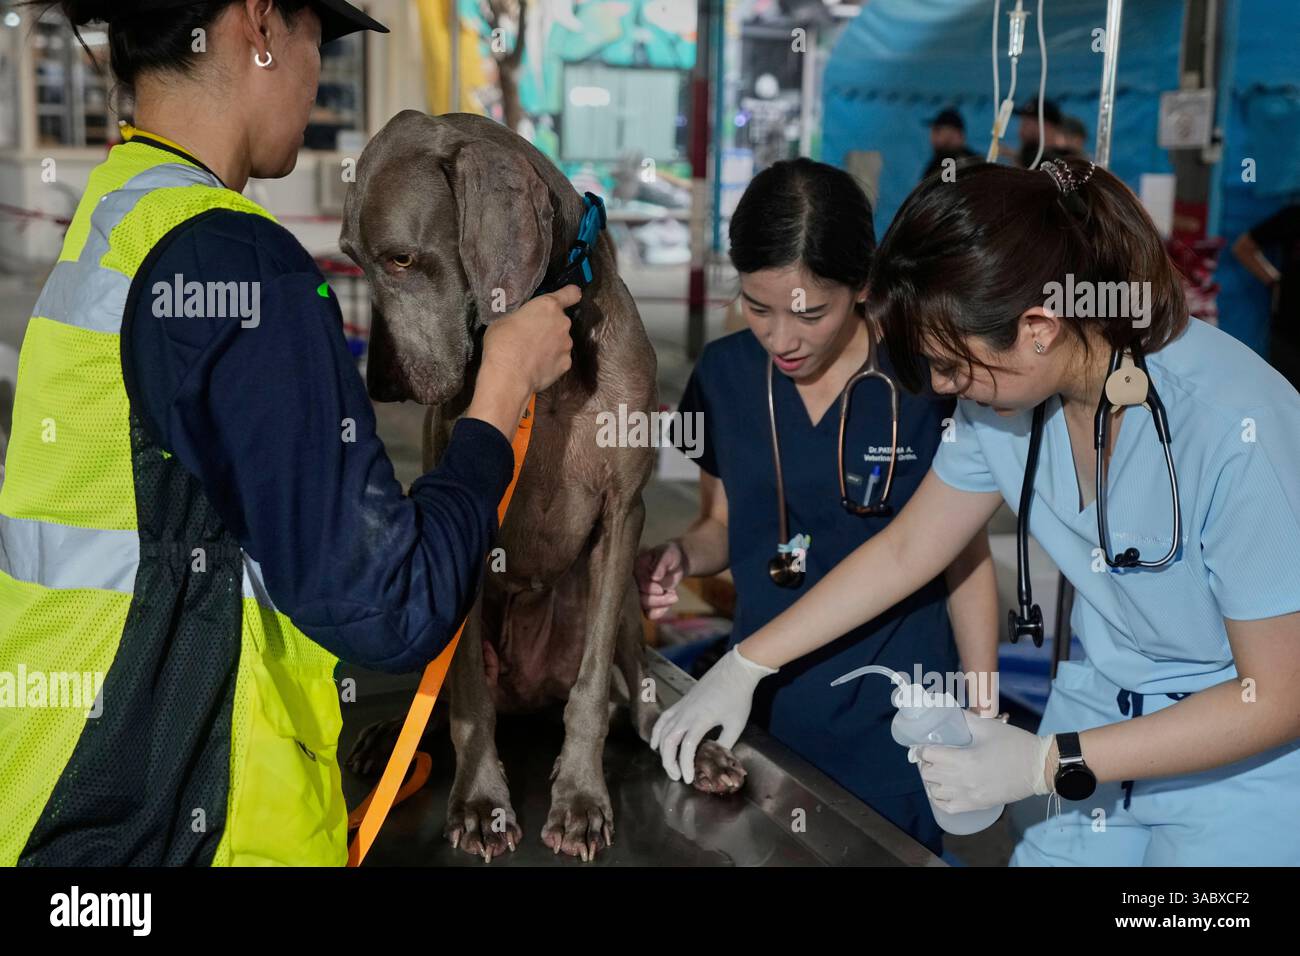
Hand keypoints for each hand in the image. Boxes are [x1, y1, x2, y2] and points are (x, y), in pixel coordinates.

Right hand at [480, 285, 577, 395]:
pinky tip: (536, 366)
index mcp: (548, 306)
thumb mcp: (504, 320)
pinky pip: (559, 359)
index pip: (571, 293)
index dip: (570, 294)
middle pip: (560, 321)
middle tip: (531, 336)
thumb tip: (521, 323)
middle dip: (549, 327)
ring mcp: (566, 345)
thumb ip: (520, 317)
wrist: (509, 376)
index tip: (571, 296)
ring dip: (550, 345)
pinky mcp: (566, 364)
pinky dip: (551, 362)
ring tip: (531, 354)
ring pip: (560, 341)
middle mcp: (562, 323)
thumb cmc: (502, 344)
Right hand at [635, 540, 686, 619]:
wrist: (677, 562)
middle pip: (638, 598)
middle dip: (656, 600)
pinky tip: (669, 602)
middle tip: (674, 595)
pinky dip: (660, 612)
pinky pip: (649, 614)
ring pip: (644, 607)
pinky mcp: (648, 602)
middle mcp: (634, 582)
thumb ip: (660, 564)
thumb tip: (654, 577)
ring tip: (674, 596)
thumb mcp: (667, 554)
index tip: (661, 589)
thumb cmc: (669, 555)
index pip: (635, 583)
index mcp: (635, 568)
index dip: (648, 588)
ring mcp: (640, 593)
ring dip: (661, 604)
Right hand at [650, 646, 775, 783]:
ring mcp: (681, 707)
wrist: (735, 671)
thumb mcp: (736, 724)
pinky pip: (663, 720)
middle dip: (669, 762)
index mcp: (701, 720)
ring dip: (662, 750)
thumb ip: (725, 744)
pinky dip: (656, 733)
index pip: (686, 747)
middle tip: (677, 777)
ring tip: (668, 765)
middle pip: (669, 741)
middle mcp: (686, 714)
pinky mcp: (680, 702)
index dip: (685, 765)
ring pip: (663, 731)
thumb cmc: (738, 697)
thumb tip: (716, 757)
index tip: (689, 779)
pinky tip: (655, 744)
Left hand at [914, 712, 1052, 813]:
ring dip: (932, 780)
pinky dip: (939, 799)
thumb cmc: (1015, 744)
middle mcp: (963, 781)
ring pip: (934, 792)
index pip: (929, 755)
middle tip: (933, 755)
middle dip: (926, 762)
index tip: (924, 743)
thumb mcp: (988, 727)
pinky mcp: (976, 805)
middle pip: (928, 774)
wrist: (1039, 768)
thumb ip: (965, 718)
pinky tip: (943, 790)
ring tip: (939, 771)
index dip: (922, 747)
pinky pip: (947, 807)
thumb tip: (946, 708)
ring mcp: (969, 796)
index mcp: (964, 759)